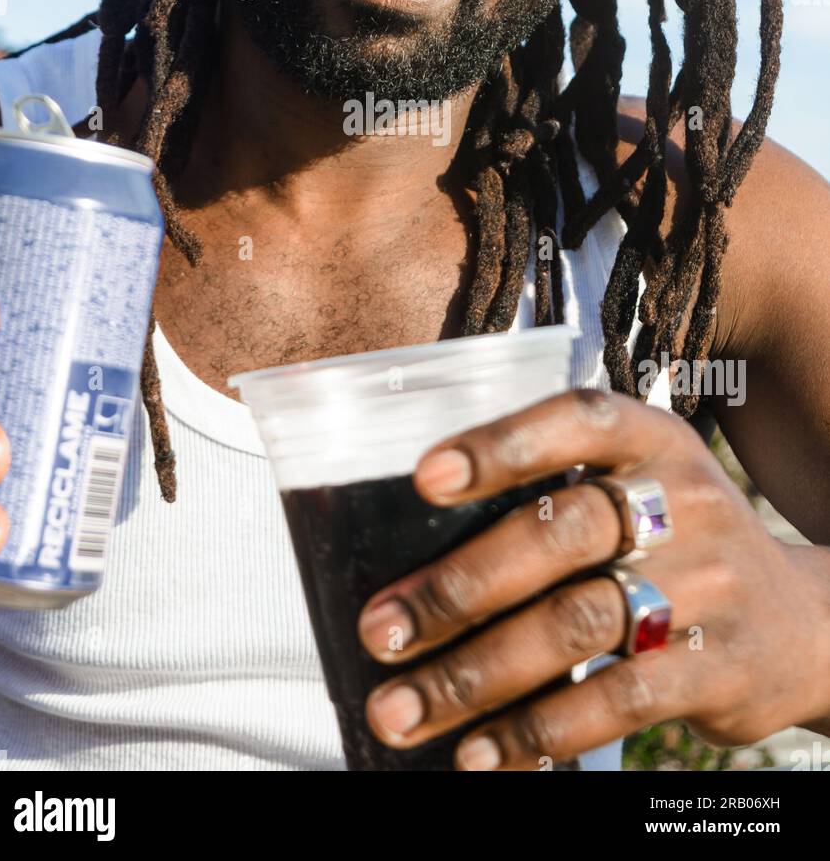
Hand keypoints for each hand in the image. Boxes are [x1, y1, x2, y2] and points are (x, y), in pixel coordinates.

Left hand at [356, 386, 829, 769]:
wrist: (799, 620)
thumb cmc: (674, 545)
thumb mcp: (638, 491)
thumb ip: (554, 499)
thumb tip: (409, 554)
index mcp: (652, 442)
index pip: (578, 419)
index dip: (503, 444)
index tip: (425, 478)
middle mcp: (683, 502)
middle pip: (561, 533)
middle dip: (458, 587)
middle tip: (382, 630)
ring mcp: (709, 584)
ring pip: (575, 624)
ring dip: (475, 673)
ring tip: (401, 708)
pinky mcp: (718, 665)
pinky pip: (617, 700)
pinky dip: (538, 730)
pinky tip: (480, 751)